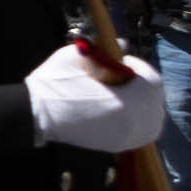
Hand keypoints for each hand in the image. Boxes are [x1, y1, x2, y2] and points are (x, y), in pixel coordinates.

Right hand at [24, 43, 165, 154]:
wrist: (35, 114)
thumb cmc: (56, 84)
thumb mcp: (79, 57)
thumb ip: (106, 51)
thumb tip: (122, 45)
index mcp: (127, 102)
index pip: (151, 81)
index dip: (140, 68)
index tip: (125, 61)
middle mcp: (133, 124)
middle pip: (155, 101)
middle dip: (144, 86)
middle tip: (125, 77)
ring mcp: (126, 138)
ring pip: (153, 119)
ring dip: (146, 104)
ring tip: (126, 94)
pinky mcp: (117, 146)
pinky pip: (142, 132)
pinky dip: (140, 120)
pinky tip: (125, 110)